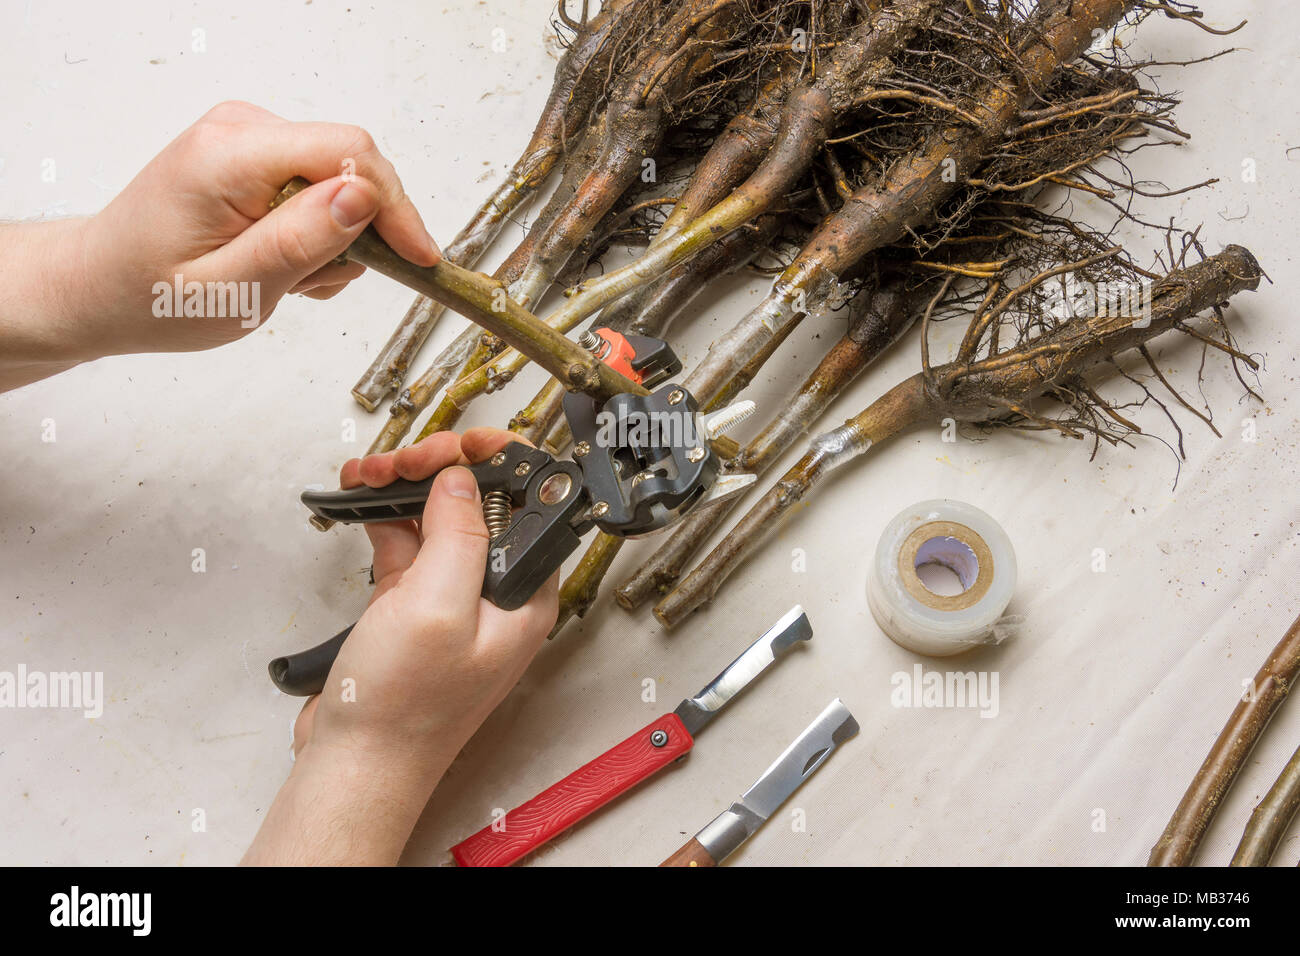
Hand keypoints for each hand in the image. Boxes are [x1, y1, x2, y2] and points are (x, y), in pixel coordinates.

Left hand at [0, 101, 438, 386]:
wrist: (100, 286)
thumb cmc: (150, 296)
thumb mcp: (230, 292)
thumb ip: (297, 243)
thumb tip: (362, 198)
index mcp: (229, 156)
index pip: (346, 154)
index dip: (394, 206)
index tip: (419, 259)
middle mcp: (242, 131)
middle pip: (351, 165)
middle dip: (361, 232)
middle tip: (324, 285)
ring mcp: (248, 139)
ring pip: (340, 184)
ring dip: (333, 242)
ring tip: (287, 282)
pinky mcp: (256, 157)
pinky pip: (319, 190)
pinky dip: (316, 235)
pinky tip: (280, 265)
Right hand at [244, 429, 558, 864]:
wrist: (354, 763)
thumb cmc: (403, 713)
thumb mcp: (437, 607)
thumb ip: (457, 534)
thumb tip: (463, 478)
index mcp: (524, 594)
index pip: (531, 503)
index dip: (498, 461)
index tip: (458, 445)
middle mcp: (495, 592)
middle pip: (482, 502)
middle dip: (442, 469)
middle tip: (403, 462)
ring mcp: (452, 598)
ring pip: (438, 517)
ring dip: (406, 487)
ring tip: (370, 474)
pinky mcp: (413, 606)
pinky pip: (406, 543)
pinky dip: (384, 517)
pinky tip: (363, 502)